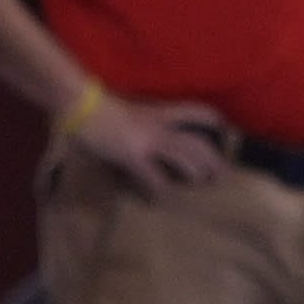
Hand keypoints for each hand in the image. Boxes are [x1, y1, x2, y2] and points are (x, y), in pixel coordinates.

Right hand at [69, 93, 230, 194]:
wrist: (81, 104)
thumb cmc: (97, 103)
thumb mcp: (127, 108)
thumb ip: (140, 119)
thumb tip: (142, 131)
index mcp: (158, 111)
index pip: (195, 111)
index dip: (212, 119)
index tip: (223, 129)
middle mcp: (159, 126)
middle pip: (197, 143)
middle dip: (213, 160)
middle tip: (222, 175)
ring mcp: (148, 142)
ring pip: (185, 159)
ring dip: (196, 174)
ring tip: (200, 184)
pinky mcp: (134, 157)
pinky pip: (155, 179)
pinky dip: (161, 192)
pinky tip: (161, 199)